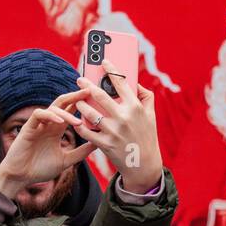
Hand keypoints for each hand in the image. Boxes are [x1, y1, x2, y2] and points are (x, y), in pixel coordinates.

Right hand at [0, 104, 93, 198]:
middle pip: (63, 103)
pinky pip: (39, 114)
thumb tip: (99, 144)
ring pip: (53, 108)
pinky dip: (50, 115)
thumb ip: (81, 152)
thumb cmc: (40, 170)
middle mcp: (48, 124)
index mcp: (57, 130)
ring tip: (77, 122)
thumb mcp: (66, 161)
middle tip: (88, 92)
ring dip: (66, 112)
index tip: (97, 99)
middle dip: (75, 96)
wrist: (20, 178)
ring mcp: (38, 125)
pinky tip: (60, 122)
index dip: (82, 103)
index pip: (70, 110)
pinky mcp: (28, 127)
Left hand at [68, 59, 162, 191]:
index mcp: (135, 107)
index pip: (121, 84)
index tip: (103, 61)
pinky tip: (74, 118)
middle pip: (100, 96)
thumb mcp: (151, 115)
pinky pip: (86, 131)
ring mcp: (113, 131)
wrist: (143, 164)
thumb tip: (135, 82)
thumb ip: (145, 96)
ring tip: (77, 100)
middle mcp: (123, 117)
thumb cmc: (146, 136)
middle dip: (87, 85)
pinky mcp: (104, 144)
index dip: (112, 70)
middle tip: (79, 79)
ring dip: (80, 104)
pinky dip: (79, 124)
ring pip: (90, 113)